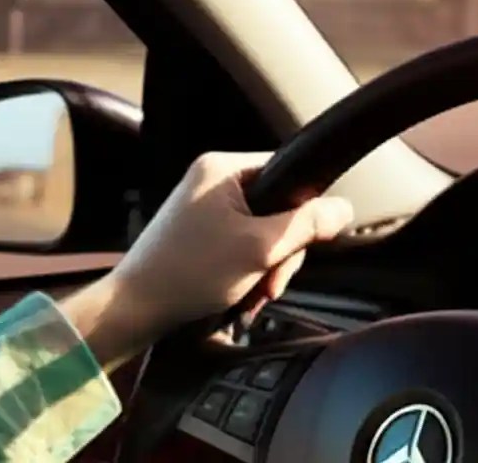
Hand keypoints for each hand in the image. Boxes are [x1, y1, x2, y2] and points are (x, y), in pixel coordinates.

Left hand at [61, 152, 353, 367]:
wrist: (132, 311)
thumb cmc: (187, 274)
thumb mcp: (260, 248)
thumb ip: (307, 225)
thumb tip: (345, 208)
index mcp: (222, 167)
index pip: (289, 173)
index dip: (303, 212)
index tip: (298, 247)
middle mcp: (211, 180)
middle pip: (278, 208)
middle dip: (281, 252)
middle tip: (270, 283)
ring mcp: (203, 207)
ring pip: (262, 232)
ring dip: (266, 268)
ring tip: (251, 295)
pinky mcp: (198, 233)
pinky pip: (241, 244)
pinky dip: (247, 272)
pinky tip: (239, 295)